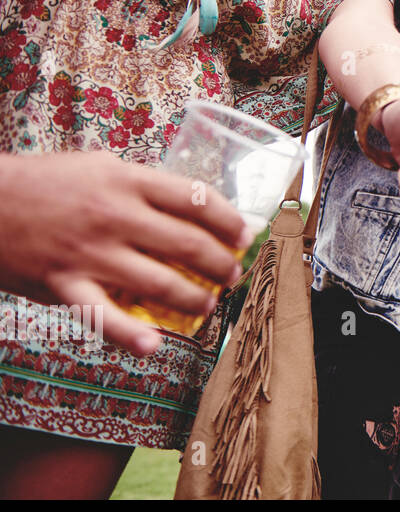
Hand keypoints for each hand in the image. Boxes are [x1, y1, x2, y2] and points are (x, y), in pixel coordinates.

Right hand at [0, 152, 250, 354]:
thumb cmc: (42, 183)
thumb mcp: (97, 167)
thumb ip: (139, 186)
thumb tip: (186, 203)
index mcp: (126, 180)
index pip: (196, 199)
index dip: (229, 220)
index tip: (246, 234)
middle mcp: (114, 216)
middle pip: (188, 244)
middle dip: (221, 264)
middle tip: (233, 275)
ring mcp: (90, 253)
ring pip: (160, 283)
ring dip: (194, 298)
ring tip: (208, 304)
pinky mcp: (64, 285)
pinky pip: (104, 316)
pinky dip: (131, 335)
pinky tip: (154, 344)